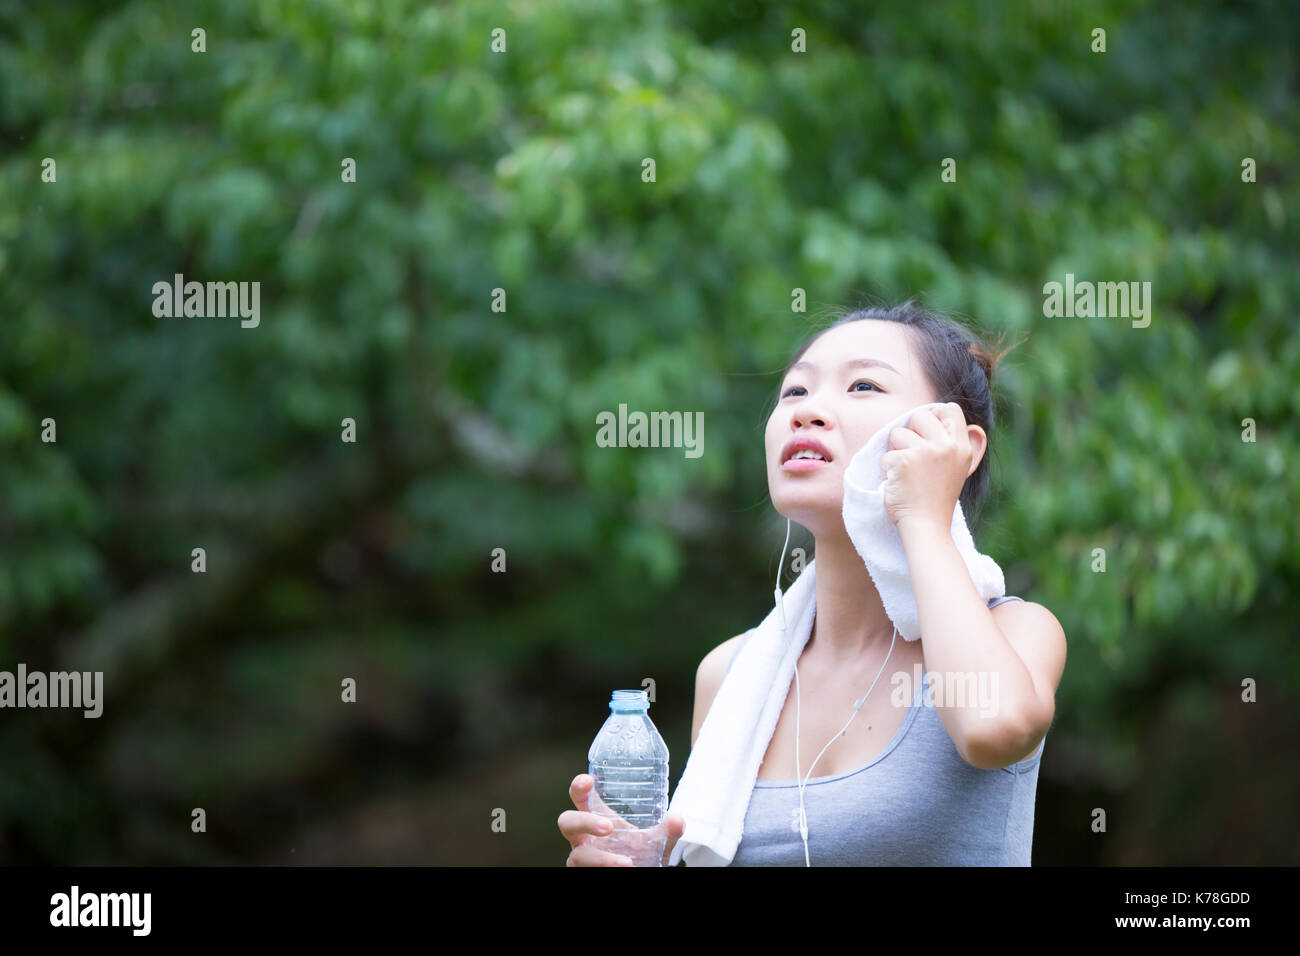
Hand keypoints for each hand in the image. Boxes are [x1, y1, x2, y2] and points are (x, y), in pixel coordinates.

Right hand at [559, 773, 685, 866]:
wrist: (642, 872)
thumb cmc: (642, 854)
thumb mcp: (658, 841)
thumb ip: (668, 831)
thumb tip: (676, 819)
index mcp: (597, 818)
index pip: (580, 797)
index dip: (578, 787)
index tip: (588, 781)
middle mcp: (584, 837)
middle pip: (566, 822)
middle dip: (584, 822)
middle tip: (608, 826)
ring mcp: (582, 858)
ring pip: (577, 856)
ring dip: (601, 859)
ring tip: (626, 864)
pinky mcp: (584, 874)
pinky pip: (585, 873)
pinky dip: (604, 870)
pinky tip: (624, 870)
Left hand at [879, 403, 978, 531]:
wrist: (927, 526)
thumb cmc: (936, 499)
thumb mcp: (957, 467)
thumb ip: (951, 442)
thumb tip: (938, 412)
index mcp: (962, 447)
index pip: (950, 409)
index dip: (934, 415)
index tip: (926, 432)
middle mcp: (946, 446)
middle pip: (920, 415)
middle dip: (910, 432)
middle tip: (912, 457)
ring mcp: (925, 452)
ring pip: (898, 433)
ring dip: (895, 452)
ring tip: (906, 474)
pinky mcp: (903, 461)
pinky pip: (885, 455)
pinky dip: (886, 469)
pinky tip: (898, 483)